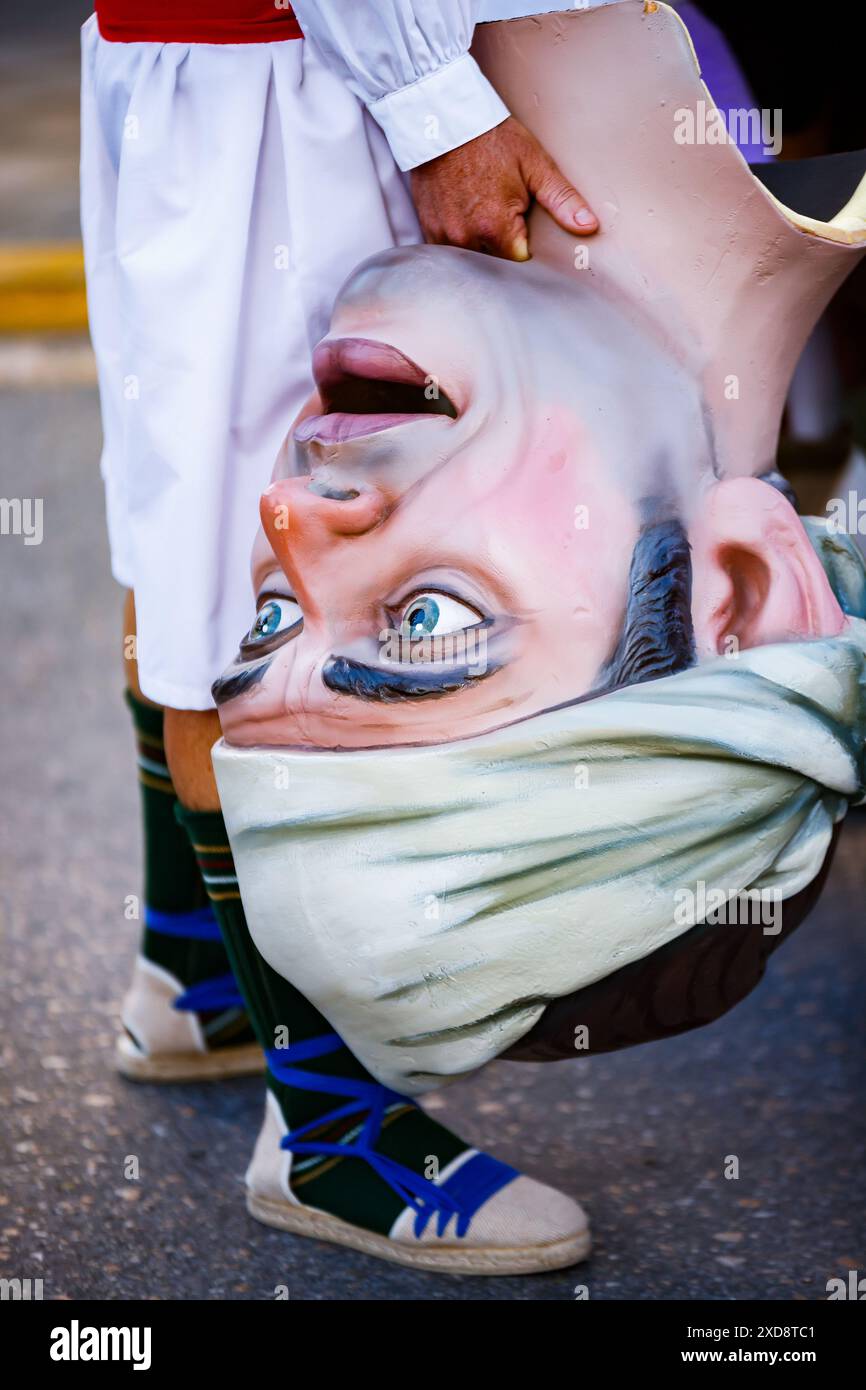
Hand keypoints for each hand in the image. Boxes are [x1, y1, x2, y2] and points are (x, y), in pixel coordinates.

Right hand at [409, 116, 597, 260]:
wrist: (443, 121)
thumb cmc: (491, 139)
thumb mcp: (534, 164)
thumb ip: (562, 200)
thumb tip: (588, 226)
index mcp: (495, 227)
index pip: (521, 264)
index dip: (529, 248)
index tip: (529, 228)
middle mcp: (466, 239)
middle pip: (496, 264)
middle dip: (506, 246)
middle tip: (507, 212)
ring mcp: (444, 237)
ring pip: (473, 259)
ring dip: (484, 244)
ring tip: (485, 211)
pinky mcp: (429, 232)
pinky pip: (451, 252)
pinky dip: (462, 240)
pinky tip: (467, 214)